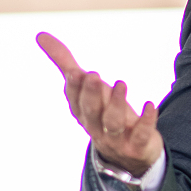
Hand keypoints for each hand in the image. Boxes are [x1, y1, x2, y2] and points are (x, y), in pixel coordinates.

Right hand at [36, 32, 163, 176]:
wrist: (126, 156)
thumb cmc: (103, 112)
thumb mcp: (85, 88)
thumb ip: (65, 62)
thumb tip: (40, 34)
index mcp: (82, 112)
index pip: (74, 100)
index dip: (74, 88)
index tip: (74, 72)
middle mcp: (96, 126)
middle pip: (90, 111)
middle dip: (90, 94)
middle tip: (92, 74)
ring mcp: (116, 137)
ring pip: (113, 122)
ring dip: (116, 104)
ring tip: (121, 83)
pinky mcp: (137, 144)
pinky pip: (141, 134)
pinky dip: (146, 121)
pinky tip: (150, 105)